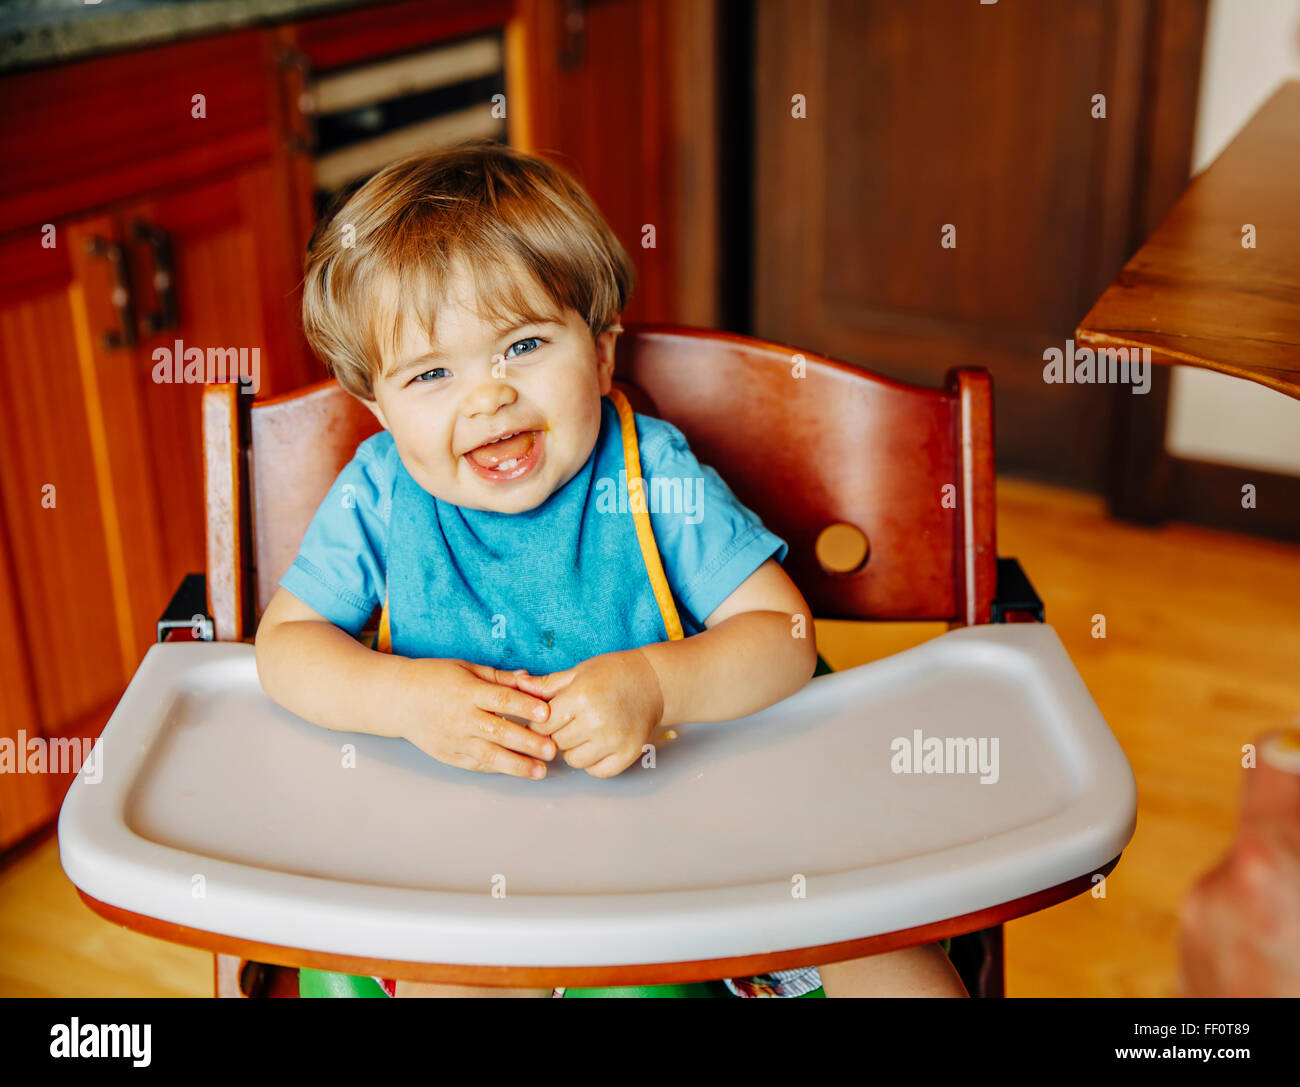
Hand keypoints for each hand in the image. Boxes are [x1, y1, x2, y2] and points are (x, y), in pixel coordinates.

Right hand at [391, 658, 556, 778]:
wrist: (398, 699)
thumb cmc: (434, 678)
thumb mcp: (465, 668)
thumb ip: (499, 678)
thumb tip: (530, 679)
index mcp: (467, 692)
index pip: (500, 700)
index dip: (525, 706)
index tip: (547, 714)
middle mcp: (462, 718)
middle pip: (499, 731)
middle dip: (528, 742)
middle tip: (552, 749)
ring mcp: (455, 740)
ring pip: (489, 755)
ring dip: (517, 765)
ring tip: (540, 771)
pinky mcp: (449, 756)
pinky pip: (476, 765)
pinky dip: (497, 768)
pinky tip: (517, 771)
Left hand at [514, 649, 664, 777]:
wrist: (653, 682)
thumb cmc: (613, 673)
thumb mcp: (578, 672)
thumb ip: (547, 684)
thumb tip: (518, 684)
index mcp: (580, 698)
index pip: (542, 724)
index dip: (541, 722)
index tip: (548, 717)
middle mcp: (597, 721)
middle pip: (556, 743)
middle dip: (556, 735)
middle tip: (568, 723)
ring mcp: (614, 740)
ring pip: (574, 760)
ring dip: (573, 750)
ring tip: (583, 733)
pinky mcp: (628, 753)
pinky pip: (597, 771)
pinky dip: (593, 762)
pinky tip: (597, 745)